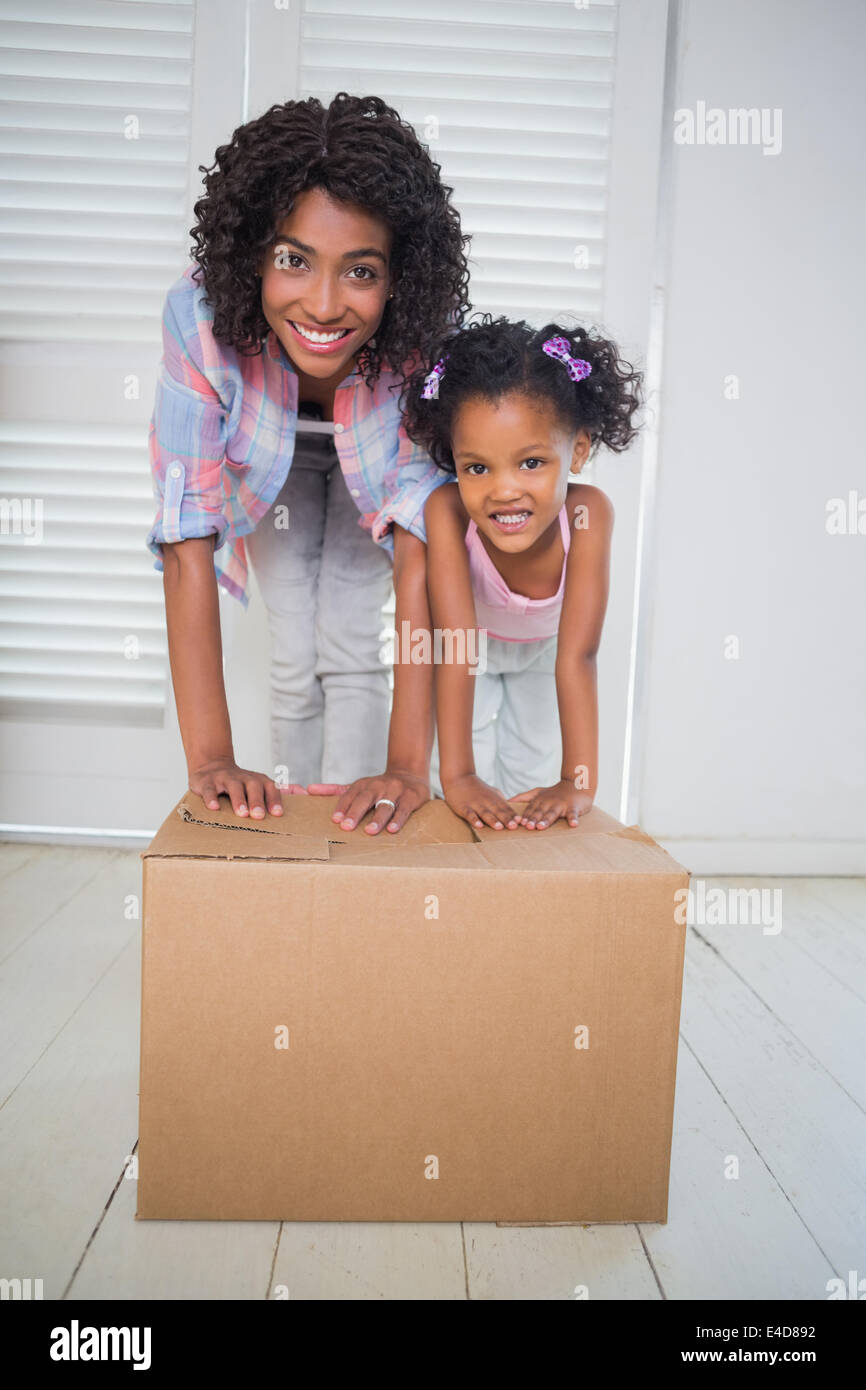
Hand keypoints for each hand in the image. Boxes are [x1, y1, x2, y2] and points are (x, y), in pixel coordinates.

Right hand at [188, 759, 297, 817]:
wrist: (211, 766)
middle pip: (253, 786)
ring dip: (238, 800)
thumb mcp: (257, 785)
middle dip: (257, 801)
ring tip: (242, 813)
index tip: (277, 813)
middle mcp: (243, 777)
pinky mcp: (207, 782)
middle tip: (259, 816)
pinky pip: (209, 790)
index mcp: (258, 780)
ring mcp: (225, 778)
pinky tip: (214, 807)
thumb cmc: (240, 783)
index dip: (274, 800)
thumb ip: (275, 792)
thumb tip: (303, 792)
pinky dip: (211, 798)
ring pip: (233, 787)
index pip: (270, 788)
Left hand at [310, 770, 429, 833]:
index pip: (351, 794)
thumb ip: (334, 790)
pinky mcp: (411, 797)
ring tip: (369, 831)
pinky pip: (403, 809)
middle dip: (356, 813)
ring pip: (385, 805)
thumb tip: (309, 789)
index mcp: (364, 784)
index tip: (335, 820)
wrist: (410, 774)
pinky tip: (392, 829)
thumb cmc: (379, 787)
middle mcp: (379, 785)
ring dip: (377, 818)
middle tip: (347, 827)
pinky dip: (398, 819)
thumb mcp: (357, 786)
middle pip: (365, 799)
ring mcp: (396, 790)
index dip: (343, 806)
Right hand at [443, 774, 519, 830]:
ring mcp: (475, 804)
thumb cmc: (477, 788)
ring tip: (499, 827)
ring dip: (493, 820)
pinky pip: (470, 815)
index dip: (513, 815)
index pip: (506, 808)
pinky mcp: (464, 807)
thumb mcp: (492, 792)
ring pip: (485, 813)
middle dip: (506, 819)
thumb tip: (511, 811)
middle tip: (514, 827)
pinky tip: (479, 826)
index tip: (521, 822)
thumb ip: (501, 801)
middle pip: (498, 811)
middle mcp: (487, 801)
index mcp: (494, 799)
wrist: (459, 778)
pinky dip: (474, 820)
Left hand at [510, 781, 593, 829]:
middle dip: (533, 819)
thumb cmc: (556, 792)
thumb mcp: (539, 792)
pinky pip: (574, 814)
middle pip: (540, 812)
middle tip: (528, 827)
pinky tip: (573, 824)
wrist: (577, 784)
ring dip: (547, 820)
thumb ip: (524, 797)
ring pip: (553, 813)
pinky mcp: (574, 807)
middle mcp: (550, 802)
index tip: (519, 823)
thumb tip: (508, 801)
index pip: (531, 809)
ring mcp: (562, 804)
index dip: (525, 816)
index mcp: (541, 800)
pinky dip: (574, 819)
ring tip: (541, 827)